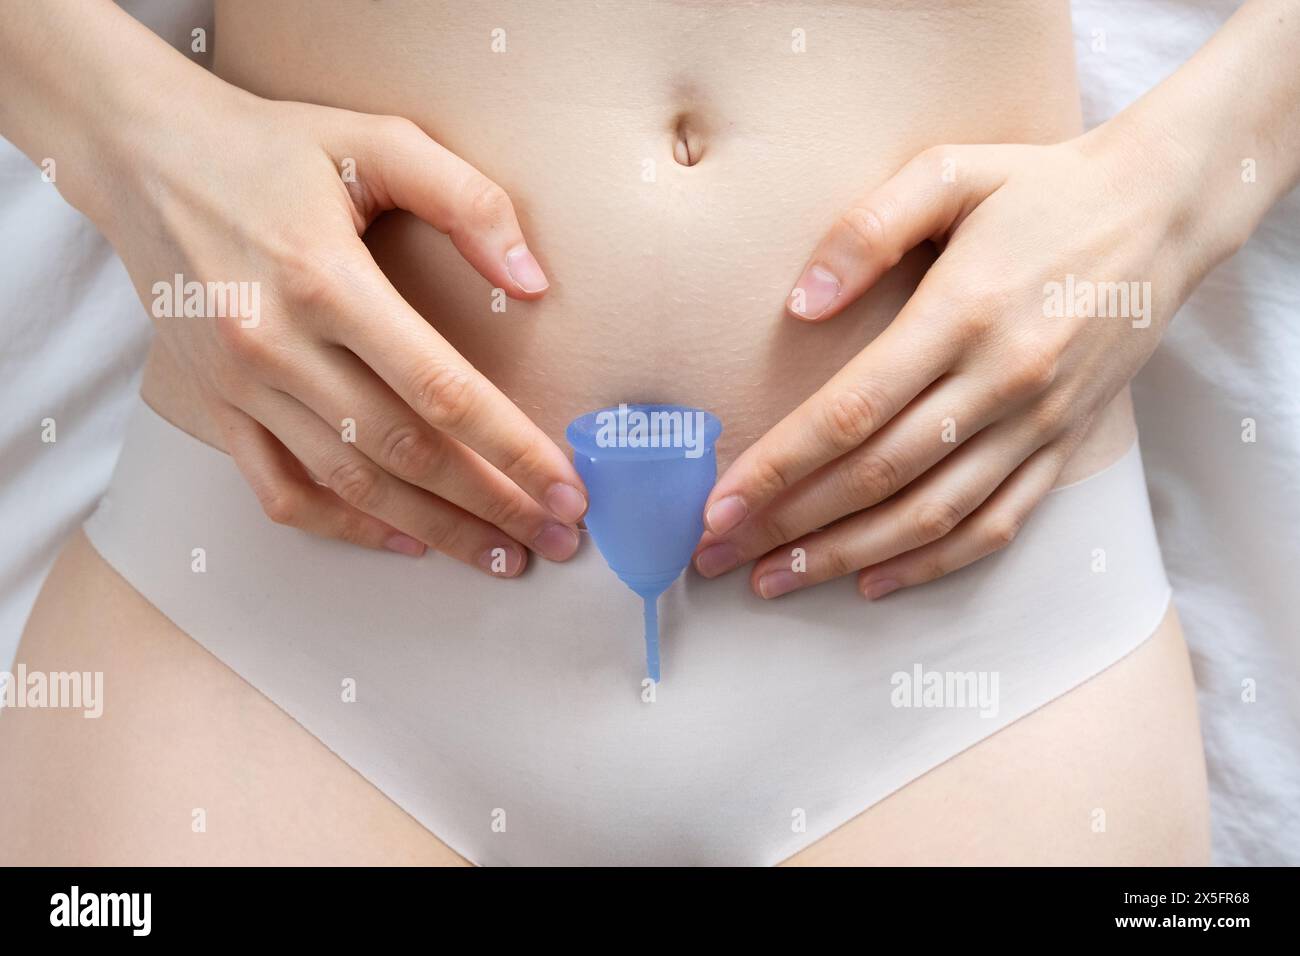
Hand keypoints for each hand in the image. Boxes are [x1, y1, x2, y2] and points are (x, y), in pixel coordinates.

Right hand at [101, 86, 586, 574]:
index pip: (441, 389)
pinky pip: (279, 491)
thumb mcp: (375, 141)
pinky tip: (407, 540)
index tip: (568, 486)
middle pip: (404, 453)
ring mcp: (238, 386)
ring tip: (502, 557)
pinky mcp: (214, 407)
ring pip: (350, 485)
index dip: (513, 448)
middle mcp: (276, 345)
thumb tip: (534, 284)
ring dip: (435, 530)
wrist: (141, 156)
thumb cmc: (271, 148)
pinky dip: (345, 528)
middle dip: (493, 504)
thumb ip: (467, 202)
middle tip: (556, 536)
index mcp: (326, 280)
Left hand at [693, 130, 1214, 598]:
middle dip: (786, 525)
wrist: (1162, 213)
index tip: (717, 503)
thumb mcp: (951, 172)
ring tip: (772, 581)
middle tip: (713, 555)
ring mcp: (1039, 423)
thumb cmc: (1040, 189)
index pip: (850, 411)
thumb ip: (868, 230)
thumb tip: (799, 305)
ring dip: (844, 557)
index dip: (778, 465)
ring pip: (930, 515)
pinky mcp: (1066, 446)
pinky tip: (872, 583)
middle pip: (876, 476)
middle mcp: (1001, 380)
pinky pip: (997, 525)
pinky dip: (933, 564)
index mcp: (962, 313)